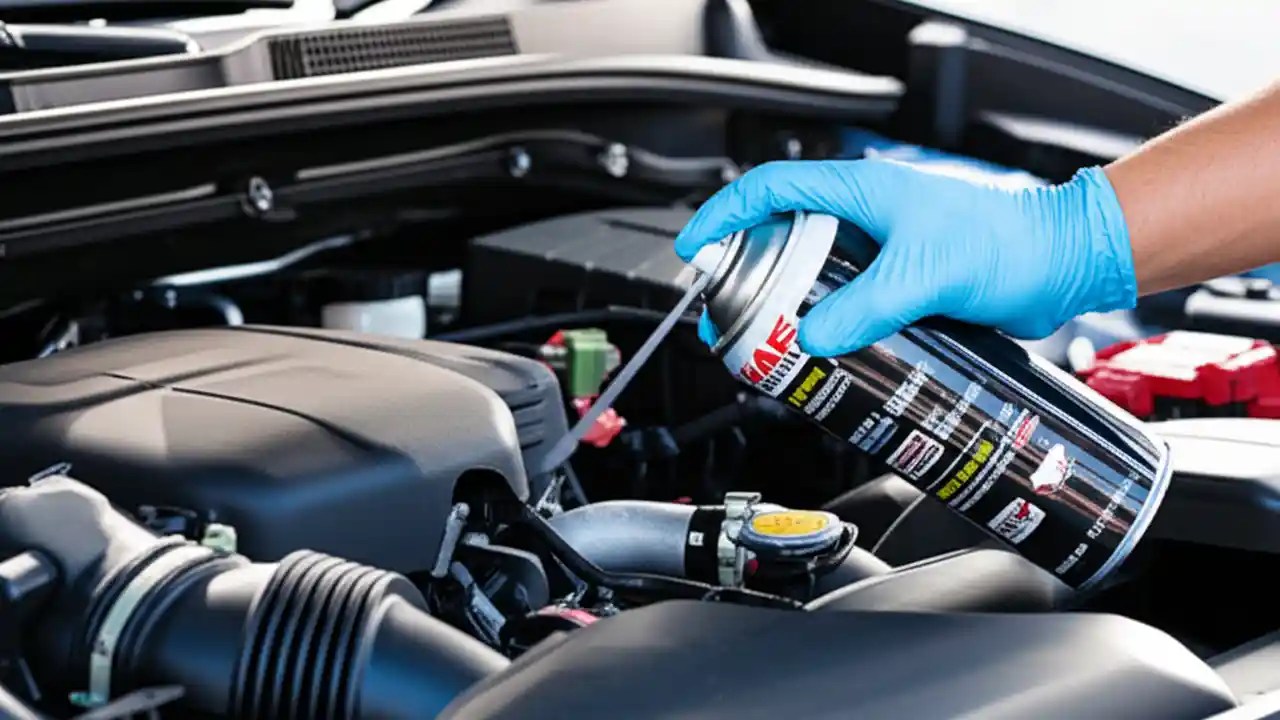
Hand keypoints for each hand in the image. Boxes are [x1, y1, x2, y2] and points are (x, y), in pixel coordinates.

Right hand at [676, 159, 1136, 355]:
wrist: (1059, 265)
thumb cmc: (1006, 244)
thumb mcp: (926, 273)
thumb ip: (866, 306)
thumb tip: (813, 338)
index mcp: (858, 191)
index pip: (769, 190)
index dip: (724, 216)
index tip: (697, 249)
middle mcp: (862, 217)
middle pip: (780, 237)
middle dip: (746, 274)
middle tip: (726, 314)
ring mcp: (879, 250)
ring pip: (810, 274)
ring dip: (784, 305)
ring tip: (765, 342)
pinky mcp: (897, 283)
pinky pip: (844, 301)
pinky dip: (823, 324)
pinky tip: (818, 354)